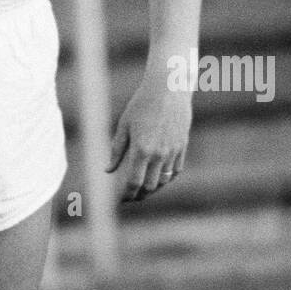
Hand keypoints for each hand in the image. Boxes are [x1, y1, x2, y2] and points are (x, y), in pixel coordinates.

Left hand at [106, 69, 191, 202]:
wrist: (169, 89)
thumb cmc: (141, 104)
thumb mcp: (124, 125)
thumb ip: (117, 150)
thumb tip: (108, 170)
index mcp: (142, 149)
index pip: (134, 182)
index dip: (127, 195)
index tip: (120, 200)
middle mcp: (159, 154)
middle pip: (150, 186)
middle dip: (139, 195)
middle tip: (130, 196)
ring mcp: (173, 151)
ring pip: (164, 180)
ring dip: (153, 188)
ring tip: (143, 190)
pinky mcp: (182, 146)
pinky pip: (176, 170)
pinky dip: (167, 177)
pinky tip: (158, 177)